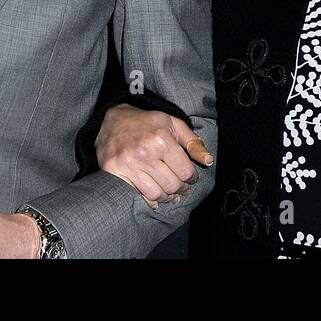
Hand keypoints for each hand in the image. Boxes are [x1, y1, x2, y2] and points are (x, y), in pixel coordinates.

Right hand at [96, 104, 213, 207]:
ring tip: (171, 194)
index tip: (191, 179)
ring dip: (167, 197)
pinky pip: (139, 195)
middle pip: (172, 185)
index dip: (192, 178)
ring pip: (157, 193)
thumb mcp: (172, 124)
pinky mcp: (115, 172)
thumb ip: (192, 142)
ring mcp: (128, 164)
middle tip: (182, 188)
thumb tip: (208, 160)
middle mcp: (145, 153)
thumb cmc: (146, 123)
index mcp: (161, 139)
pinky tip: (156, 197)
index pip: (185, 171)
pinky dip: (151, 200)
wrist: (112, 120)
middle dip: (181, 189)